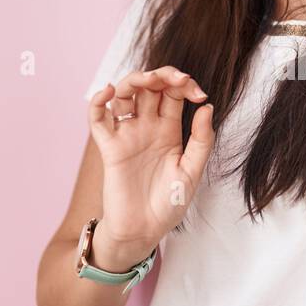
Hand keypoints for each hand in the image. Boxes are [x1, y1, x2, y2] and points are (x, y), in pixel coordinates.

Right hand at [88, 65, 214, 256]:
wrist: (145, 230)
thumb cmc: (169, 203)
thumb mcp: (193, 171)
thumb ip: (202, 140)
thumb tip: (207, 106)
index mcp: (170, 130)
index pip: (174, 94)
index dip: (185, 86)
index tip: (199, 94)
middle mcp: (147, 127)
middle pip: (150, 87)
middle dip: (163, 75)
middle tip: (179, 79)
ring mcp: (127, 134)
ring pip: (125, 94)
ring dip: (135, 80)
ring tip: (150, 79)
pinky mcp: (109, 147)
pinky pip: (98, 119)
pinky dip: (99, 101)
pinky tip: (109, 91)